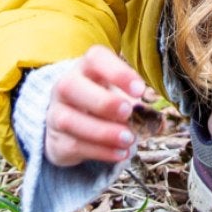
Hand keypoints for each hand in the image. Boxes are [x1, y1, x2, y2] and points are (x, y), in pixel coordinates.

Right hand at [43, 44, 148, 166]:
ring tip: (129, 140)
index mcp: (86, 67)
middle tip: (128, 112)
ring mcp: (55, 113)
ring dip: (102, 132)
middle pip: (71, 86)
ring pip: (69, 120)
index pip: (95, 58)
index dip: (118, 73)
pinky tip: (120, 153)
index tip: (140, 90)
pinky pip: (73, 145)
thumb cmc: (103, 100)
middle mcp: (65, 86)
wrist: (71, 123)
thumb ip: (134, 101)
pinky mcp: (56, 140)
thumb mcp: (118, 92)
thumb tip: (155, 119)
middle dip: (102, 101)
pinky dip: (100, 151)